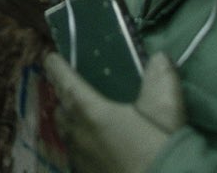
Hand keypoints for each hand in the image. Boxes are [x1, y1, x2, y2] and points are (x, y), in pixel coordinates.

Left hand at [44, 51, 185, 172]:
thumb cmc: (158, 148)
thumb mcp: (166, 109)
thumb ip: (161, 78)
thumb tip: (158, 57)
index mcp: (89, 110)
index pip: (64, 81)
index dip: (55, 67)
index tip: (50, 57)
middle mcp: (77, 134)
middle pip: (60, 108)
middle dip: (63, 95)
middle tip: (72, 85)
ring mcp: (79, 160)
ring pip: (66, 134)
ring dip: (70, 121)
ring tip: (83, 115)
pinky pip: (76, 155)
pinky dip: (81, 145)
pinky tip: (96, 147)